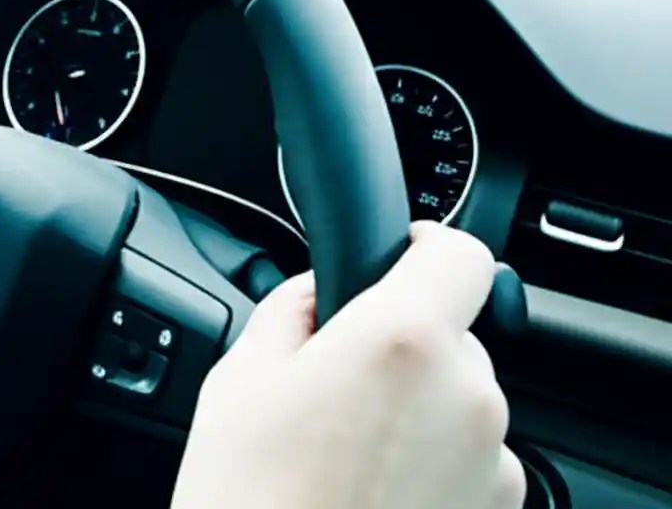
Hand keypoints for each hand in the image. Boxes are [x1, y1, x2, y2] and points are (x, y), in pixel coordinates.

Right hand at [172, 222, 525, 508]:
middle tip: (331, 385)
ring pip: (459, 398)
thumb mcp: (237, 382)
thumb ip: (288, 312)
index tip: (402, 253)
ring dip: (415, 407)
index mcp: (400, 341)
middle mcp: (465, 394)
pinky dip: (430, 461)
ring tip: (342, 453)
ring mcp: (490, 460)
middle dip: (398, 344)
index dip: (423, 244)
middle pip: (451, 332)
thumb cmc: (248, 503)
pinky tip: (368, 490)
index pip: (456, 251)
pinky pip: (469, 457)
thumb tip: (313, 296)